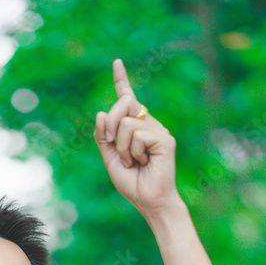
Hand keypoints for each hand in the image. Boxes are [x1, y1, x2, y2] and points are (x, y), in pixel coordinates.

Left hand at [94, 58, 180, 220]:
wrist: (150, 202)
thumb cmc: (133, 183)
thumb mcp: (111, 159)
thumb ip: (104, 138)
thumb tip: (100, 112)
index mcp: (135, 128)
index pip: (128, 100)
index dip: (122, 81)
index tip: (116, 63)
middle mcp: (148, 124)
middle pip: (123, 104)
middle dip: (110, 123)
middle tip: (113, 145)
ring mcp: (158, 130)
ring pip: (126, 123)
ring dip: (122, 147)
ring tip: (133, 162)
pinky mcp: (164, 138)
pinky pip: (137, 134)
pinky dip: (133, 151)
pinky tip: (142, 162)